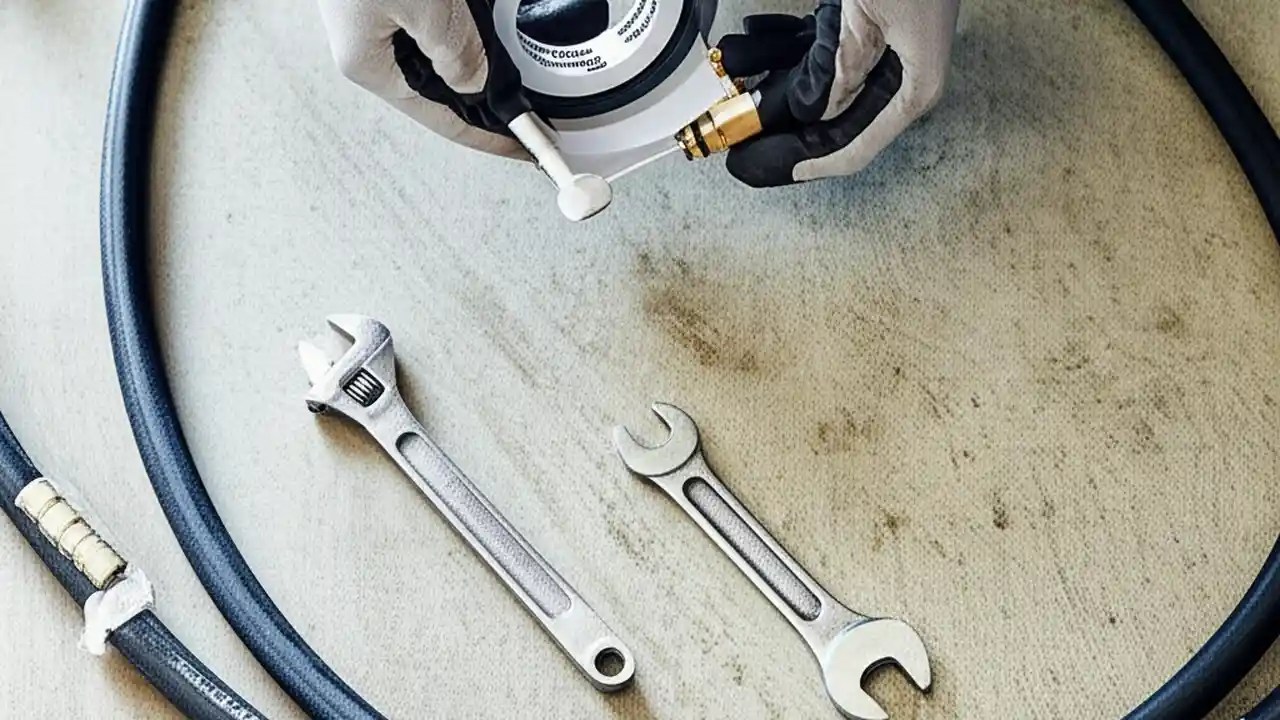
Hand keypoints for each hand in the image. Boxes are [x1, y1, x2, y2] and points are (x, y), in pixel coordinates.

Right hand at [317, 0, 528, 157]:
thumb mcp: (427, 11)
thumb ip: (456, 53)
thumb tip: (472, 82)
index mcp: (370, 64)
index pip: (440, 118)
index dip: (484, 137)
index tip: (520, 148)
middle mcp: (369, 45)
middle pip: (438, 88)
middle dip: (480, 102)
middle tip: (522, 117)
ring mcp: (375, 18)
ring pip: (436, 56)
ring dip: (473, 65)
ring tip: (508, 83)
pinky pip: (431, 26)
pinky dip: (460, 33)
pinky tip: (482, 35)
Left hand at [718, 0, 960, 186]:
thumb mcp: (868, 17)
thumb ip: (841, 65)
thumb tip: (812, 110)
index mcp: (913, 89)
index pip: (854, 148)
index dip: (809, 164)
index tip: (771, 170)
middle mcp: (900, 81)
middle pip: (833, 126)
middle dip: (785, 134)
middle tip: (744, 148)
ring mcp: (883, 56)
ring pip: (820, 91)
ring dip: (777, 90)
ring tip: (742, 91)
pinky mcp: (867, 31)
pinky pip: (821, 54)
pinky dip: (785, 52)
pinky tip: (752, 51)